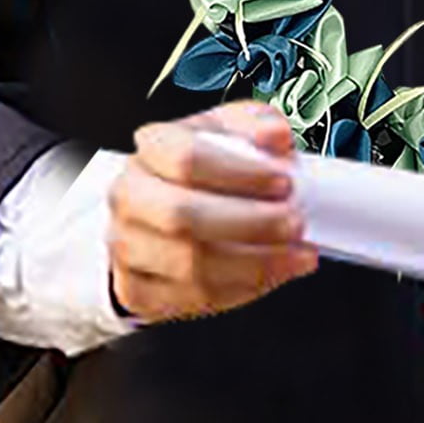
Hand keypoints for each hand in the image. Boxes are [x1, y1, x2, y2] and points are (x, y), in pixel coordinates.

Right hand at [108, 100, 318, 321]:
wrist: (165, 205)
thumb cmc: (206, 164)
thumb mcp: (232, 129)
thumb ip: (256, 123)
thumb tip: (275, 135)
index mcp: (151, 148)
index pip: (186, 158)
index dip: (240, 173)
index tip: (283, 181)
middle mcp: (131, 197)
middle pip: (183, 216)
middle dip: (251, 224)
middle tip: (294, 223)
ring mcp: (128, 246)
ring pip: (190, 266)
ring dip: (255, 264)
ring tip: (295, 253)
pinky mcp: (139, 290)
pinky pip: (192, 299)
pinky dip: (242, 290)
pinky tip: (272, 274)